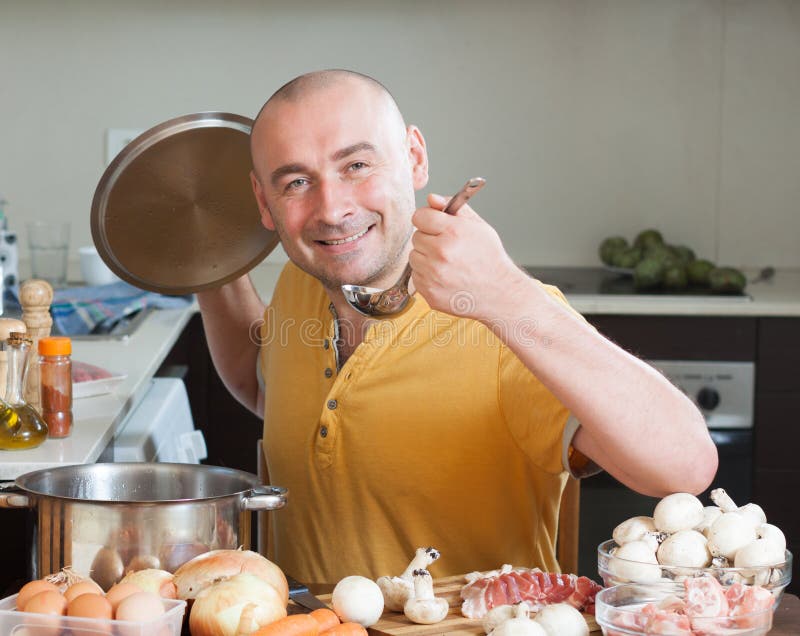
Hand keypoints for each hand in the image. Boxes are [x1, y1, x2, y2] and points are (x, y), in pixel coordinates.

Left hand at [409, 193, 526, 320]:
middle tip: (447, 247)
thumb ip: (454, 208)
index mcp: (452, 232)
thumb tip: (431, 199)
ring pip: (414, 257)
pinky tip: (445, 277)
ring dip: (426, 258)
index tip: (435, 225)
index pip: (420, 216)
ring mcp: (433, 274)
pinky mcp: (429, 292)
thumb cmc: (490, 259)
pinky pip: (416, 277)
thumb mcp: (478, 227)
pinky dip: (427, 276)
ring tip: (447, 263)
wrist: (499, 293)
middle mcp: (440, 253)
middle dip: (429, 240)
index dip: (428, 219)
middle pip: (416, 237)